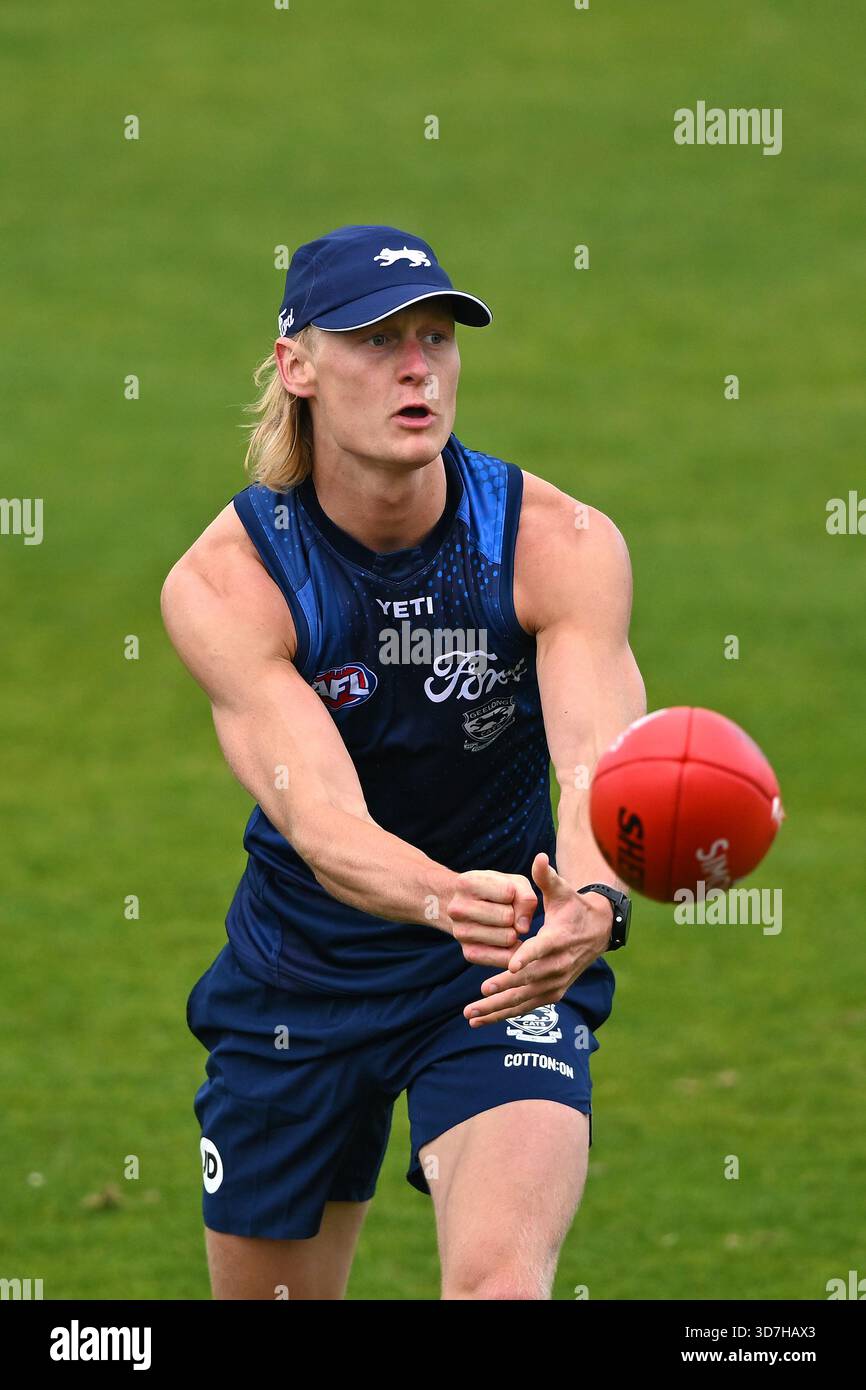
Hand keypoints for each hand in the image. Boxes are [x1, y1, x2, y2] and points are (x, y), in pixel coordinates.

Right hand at [446, 869, 536, 967]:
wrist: (468, 908)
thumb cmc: (496, 892)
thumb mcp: (513, 883)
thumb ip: (525, 897)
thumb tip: (523, 929)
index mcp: (466, 883)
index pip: (508, 892)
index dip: (514, 895)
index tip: (505, 895)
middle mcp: (457, 909)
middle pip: (507, 917)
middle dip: (514, 916)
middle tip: (505, 913)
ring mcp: (460, 933)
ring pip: (508, 938)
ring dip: (513, 932)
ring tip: (503, 926)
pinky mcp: (468, 953)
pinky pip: (505, 958)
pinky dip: (511, 950)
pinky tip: (504, 941)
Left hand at [462, 852, 611, 1026]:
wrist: (598, 931)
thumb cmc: (573, 907)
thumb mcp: (562, 890)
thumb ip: (546, 877)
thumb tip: (539, 857)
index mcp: (558, 939)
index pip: (542, 949)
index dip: (527, 957)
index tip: (510, 966)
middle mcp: (558, 965)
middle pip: (528, 981)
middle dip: (503, 990)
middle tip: (479, 996)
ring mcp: (556, 982)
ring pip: (525, 1000)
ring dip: (497, 1010)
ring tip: (471, 1015)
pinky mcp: (553, 993)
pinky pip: (527, 1007)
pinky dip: (505, 1014)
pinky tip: (482, 1020)